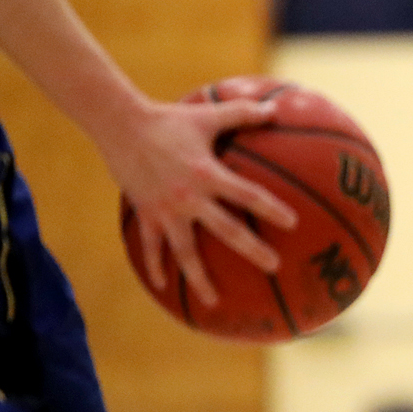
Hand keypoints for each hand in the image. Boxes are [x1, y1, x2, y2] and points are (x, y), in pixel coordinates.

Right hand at [104, 96, 297, 305]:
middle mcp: (188, 197)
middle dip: (251, 250)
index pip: (247, 194)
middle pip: (226, 230)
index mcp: (208, 173)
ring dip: (199, 277)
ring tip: (214, 302)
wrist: (119, 126)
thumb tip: (276, 109)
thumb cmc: (169, 119)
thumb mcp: (208, 114)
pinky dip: (156, 266)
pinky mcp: (146, 214)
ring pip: (185, 251)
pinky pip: (151, 247)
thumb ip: (242, 113)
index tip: (293, 223)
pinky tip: (163, 287)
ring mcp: (165, 210)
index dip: (270, 208)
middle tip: (274, 267)